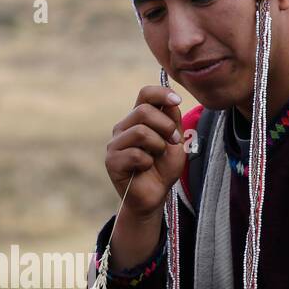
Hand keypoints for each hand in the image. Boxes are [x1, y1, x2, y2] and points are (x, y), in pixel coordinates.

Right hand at [105, 85, 185, 218]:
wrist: (155, 195)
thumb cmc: (164, 167)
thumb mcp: (175, 141)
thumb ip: (173, 120)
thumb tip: (171, 100)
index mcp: (138, 118)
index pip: (145, 94)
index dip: (161, 93)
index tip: (177, 100)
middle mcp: (124, 127)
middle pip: (144, 111)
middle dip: (165, 126)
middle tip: (173, 142)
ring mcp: (115, 144)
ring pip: (140, 132)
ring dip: (158, 145)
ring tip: (157, 156)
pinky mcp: (111, 161)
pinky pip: (135, 154)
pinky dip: (147, 162)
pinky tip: (144, 168)